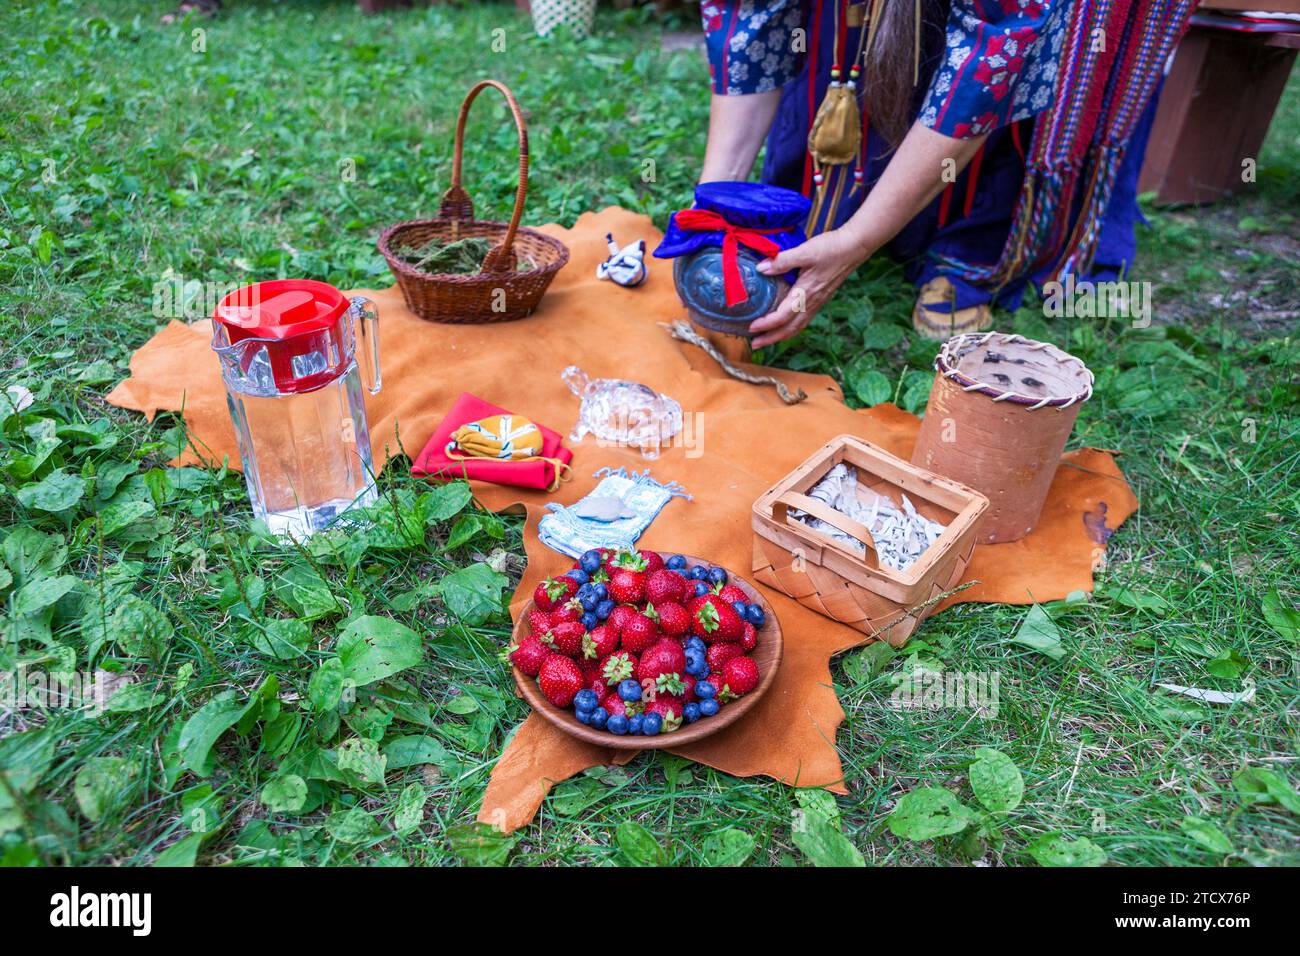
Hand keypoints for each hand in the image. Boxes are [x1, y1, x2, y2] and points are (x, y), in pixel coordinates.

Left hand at [748, 227, 873, 347]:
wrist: (854, 247)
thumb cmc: (831, 248)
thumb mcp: (805, 251)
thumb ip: (782, 261)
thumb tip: (761, 268)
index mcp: (805, 293)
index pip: (782, 316)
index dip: (766, 324)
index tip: (751, 328)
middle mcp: (812, 302)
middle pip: (790, 329)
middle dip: (771, 338)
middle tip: (756, 344)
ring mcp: (818, 302)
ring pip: (797, 326)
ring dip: (781, 335)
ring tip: (767, 339)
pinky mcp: (821, 298)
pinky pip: (804, 320)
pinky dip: (792, 327)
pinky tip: (786, 325)